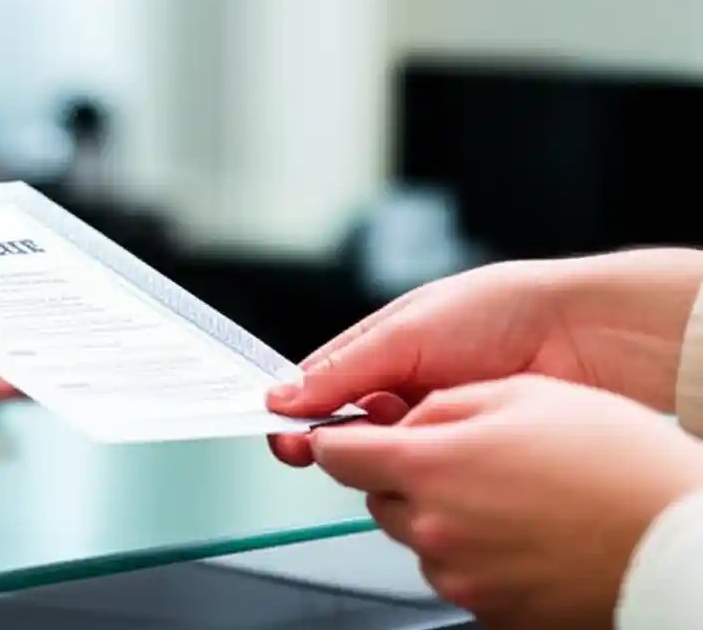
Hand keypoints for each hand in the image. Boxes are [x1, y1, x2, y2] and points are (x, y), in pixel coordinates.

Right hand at [270, 250, 702, 465]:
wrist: (581, 334)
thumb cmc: (499, 310)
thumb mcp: (403, 333)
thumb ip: (342, 370)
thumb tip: (284, 396)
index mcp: (380, 345)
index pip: (318, 383)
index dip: (293, 408)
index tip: (276, 429)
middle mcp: (402, 383)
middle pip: (342, 422)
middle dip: (325, 435)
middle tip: (309, 449)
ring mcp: (432, 417)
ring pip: (378, 448)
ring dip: (372, 448)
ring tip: (384, 434)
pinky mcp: (463, 448)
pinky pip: (419, 466)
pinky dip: (411, 463)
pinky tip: (417, 454)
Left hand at [311, 375, 702, 628]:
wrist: (679, 542)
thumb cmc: (615, 464)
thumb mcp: (521, 396)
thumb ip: (442, 406)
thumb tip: (403, 419)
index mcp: (430, 468)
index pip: (338, 455)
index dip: (336, 438)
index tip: (338, 433)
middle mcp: (434, 531)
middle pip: (378, 498)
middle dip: (402, 474)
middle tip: (461, 457)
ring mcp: (462, 578)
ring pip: (418, 538)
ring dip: (441, 514)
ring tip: (511, 494)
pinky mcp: (491, 611)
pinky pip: (457, 573)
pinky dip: (475, 551)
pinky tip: (525, 530)